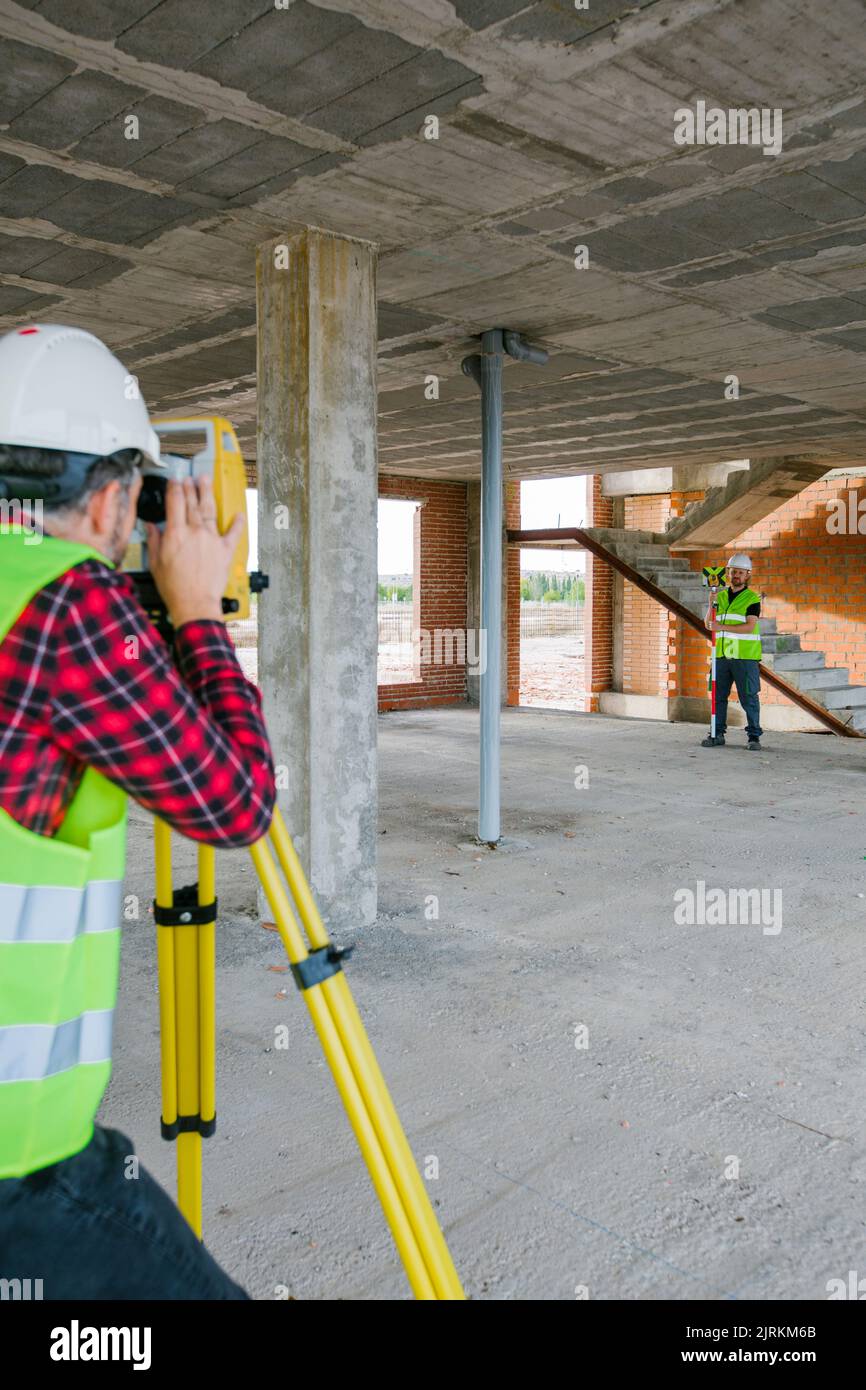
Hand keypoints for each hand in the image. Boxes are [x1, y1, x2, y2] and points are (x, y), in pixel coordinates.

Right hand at [146, 476, 244, 627]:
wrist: (194, 603)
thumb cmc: (174, 587)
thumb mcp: (155, 563)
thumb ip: (154, 541)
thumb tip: (151, 526)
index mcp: (175, 533)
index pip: (174, 502)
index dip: (174, 488)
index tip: (174, 481)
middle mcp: (195, 532)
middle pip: (192, 502)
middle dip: (190, 487)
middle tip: (190, 478)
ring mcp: (212, 539)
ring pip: (209, 510)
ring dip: (207, 493)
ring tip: (206, 481)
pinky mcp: (225, 550)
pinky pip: (233, 533)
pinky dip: (237, 523)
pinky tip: (240, 514)